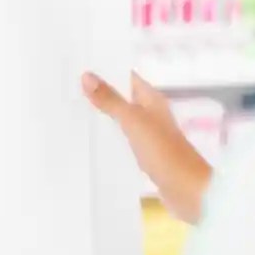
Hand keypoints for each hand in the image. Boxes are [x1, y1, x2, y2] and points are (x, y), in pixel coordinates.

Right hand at [82, 72, 210, 223]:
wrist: (188, 190)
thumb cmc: (164, 152)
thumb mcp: (134, 122)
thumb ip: (111, 100)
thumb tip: (87, 75)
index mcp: (151, 99)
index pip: (125, 76)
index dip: (105, 69)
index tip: (78, 64)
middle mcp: (150, 113)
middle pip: (121, 97)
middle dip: (98, 92)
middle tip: (67, 87)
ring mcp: (148, 134)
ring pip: (120, 119)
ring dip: (101, 115)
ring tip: (70, 110)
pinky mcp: (145, 155)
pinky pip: (122, 139)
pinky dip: (108, 137)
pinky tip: (89, 140)